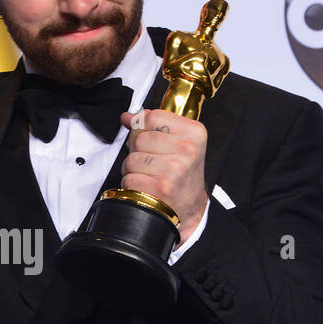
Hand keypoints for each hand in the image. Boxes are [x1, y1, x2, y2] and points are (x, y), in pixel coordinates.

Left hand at [119, 109, 208, 243]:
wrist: (189, 206)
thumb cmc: (181, 173)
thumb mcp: (178, 143)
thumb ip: (153, 125)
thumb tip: (127, 116)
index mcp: (194, 133)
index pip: (153, 117)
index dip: (142, 127)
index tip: (146, 137)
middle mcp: (187, 150)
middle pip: (139, 138)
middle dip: (136, 150)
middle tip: (149, 161)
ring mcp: (174, 169)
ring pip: (131, 159)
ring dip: (132, 169)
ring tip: (148, 175)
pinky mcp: (161, 188)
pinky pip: (129, 178)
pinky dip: (131, 184)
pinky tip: (146, 186)